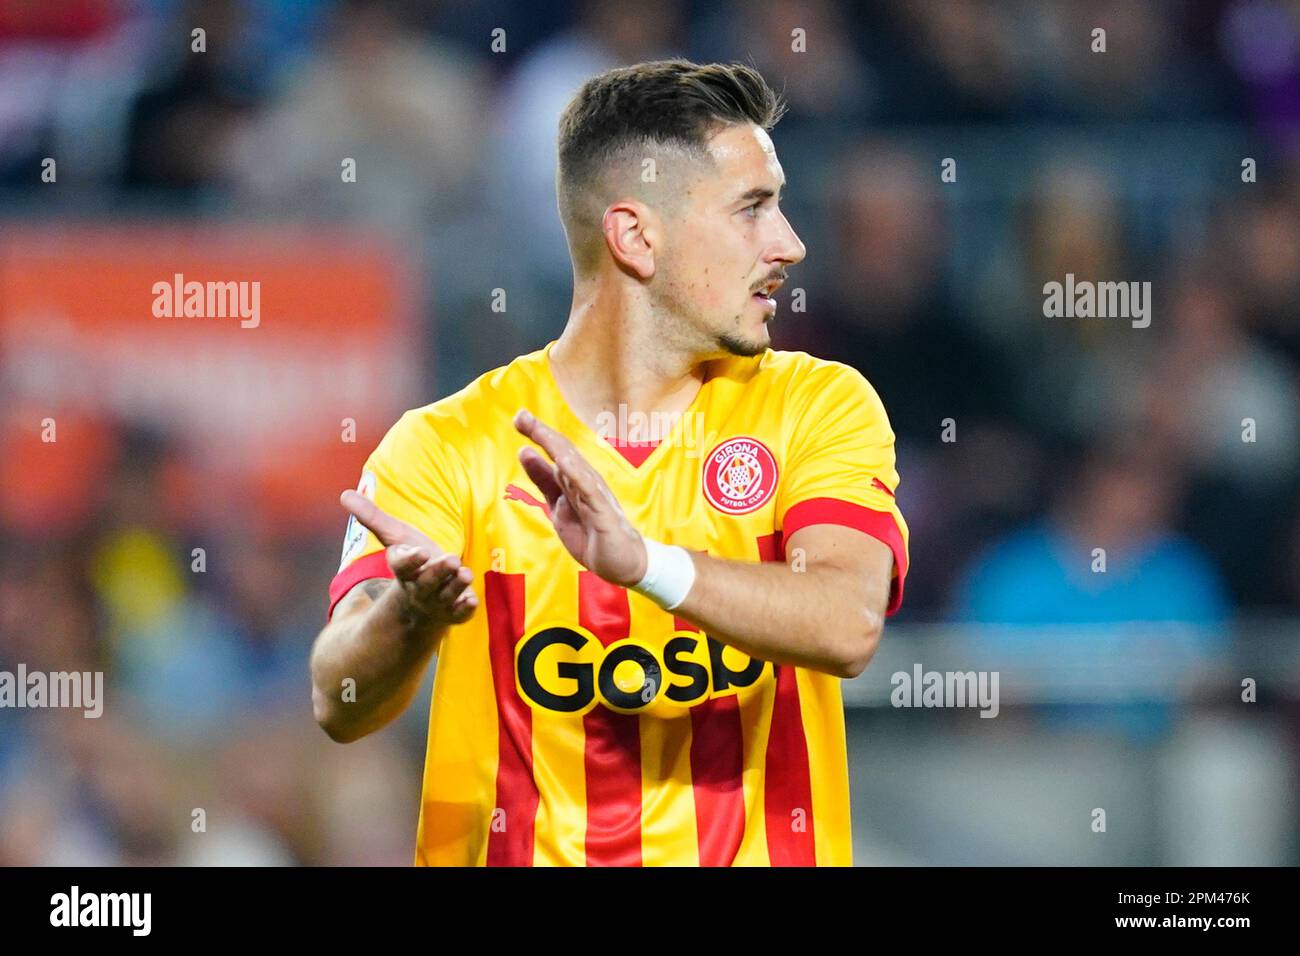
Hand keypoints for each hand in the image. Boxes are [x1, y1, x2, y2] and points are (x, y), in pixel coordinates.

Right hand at [339, 489, 477, 626]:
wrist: (421, 601)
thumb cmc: (412, 562)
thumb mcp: (395, 538)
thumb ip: (373, 518)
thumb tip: (344, 494)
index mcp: (404, 569)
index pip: (403, 565)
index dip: (411, 559)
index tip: (421, 552)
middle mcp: (419, 588)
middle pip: (426, 582)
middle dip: (438, 572)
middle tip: (452, 559)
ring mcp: (436, 602)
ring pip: (445, 596)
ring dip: (456, 586)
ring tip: (465, 573)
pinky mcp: (454, 612)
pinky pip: (459, 614)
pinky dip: (465, 609)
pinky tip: (472, 601)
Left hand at [513, 409, 647, 586]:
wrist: (622, 563)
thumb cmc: (592, 533)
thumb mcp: (558, 505)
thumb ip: (543, 479)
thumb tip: (524, 451)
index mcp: (573, 479)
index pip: (555, 451)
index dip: (537, 434)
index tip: (519, 417)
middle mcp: (586, 481)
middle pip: (564, 451)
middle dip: (542, 433)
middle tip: (521, 415)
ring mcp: (596, 496)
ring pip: (575, 466)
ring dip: (557, 448)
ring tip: (539, 431)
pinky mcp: (604, 513)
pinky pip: (590, 491)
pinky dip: (577, 475)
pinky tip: (564, 462)